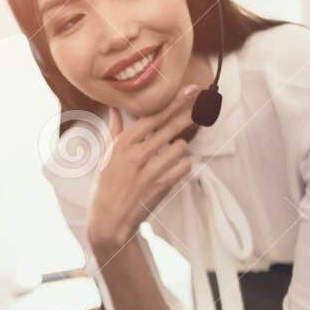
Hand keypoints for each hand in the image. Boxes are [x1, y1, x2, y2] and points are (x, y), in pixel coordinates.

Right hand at [83, 86, 200, 255]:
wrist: (109, 220)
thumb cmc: (105, 186)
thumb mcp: (106, 156)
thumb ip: (114, 130)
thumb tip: (113, 108)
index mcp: (123, 144)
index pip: (153, 116)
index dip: (175, 101)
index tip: (190, 89)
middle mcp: (137, 154)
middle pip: (171, 126)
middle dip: (189, 113)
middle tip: (203, 100)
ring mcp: (151, 170)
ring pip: (180, 146)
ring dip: (179, 148)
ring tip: (167, 156)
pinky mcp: (162, 185)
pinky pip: (185, 166)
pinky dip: (183, 165)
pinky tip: (172, 169)